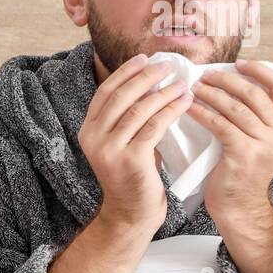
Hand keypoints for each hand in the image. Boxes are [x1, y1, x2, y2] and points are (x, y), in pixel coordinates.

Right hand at [78, 53, 193, 234]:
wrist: (131, 213)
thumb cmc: (133, 176)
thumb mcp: (122, 143)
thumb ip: (127, 119)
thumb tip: (151, 84)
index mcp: (88, 131)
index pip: (105, 93)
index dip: (125, 73)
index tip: (145, 59)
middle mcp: (93, 138)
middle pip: (120, 97)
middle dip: (146, 77)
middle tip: (168, 66)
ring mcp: (109, 150)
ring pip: (138, 110)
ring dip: (163, 93)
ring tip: (183, 83)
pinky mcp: (130, 160)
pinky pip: (153, 127)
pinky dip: (171, 111)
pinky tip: (185, 102)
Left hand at [186, 59, 272, 225]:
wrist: (241, 206)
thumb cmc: (243, 170)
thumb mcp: (259, 139)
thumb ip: (256, 116)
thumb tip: (233, 81)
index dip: (260, 70)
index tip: (238, 63)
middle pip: (254, 93)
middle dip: (226, 80)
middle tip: (205, 75)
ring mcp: (265, 144)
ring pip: (235, 107)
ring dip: (211, 93)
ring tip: (193, 88)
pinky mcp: (244, 154)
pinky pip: (220, 124)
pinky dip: (202, 112)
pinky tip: (188, 108)